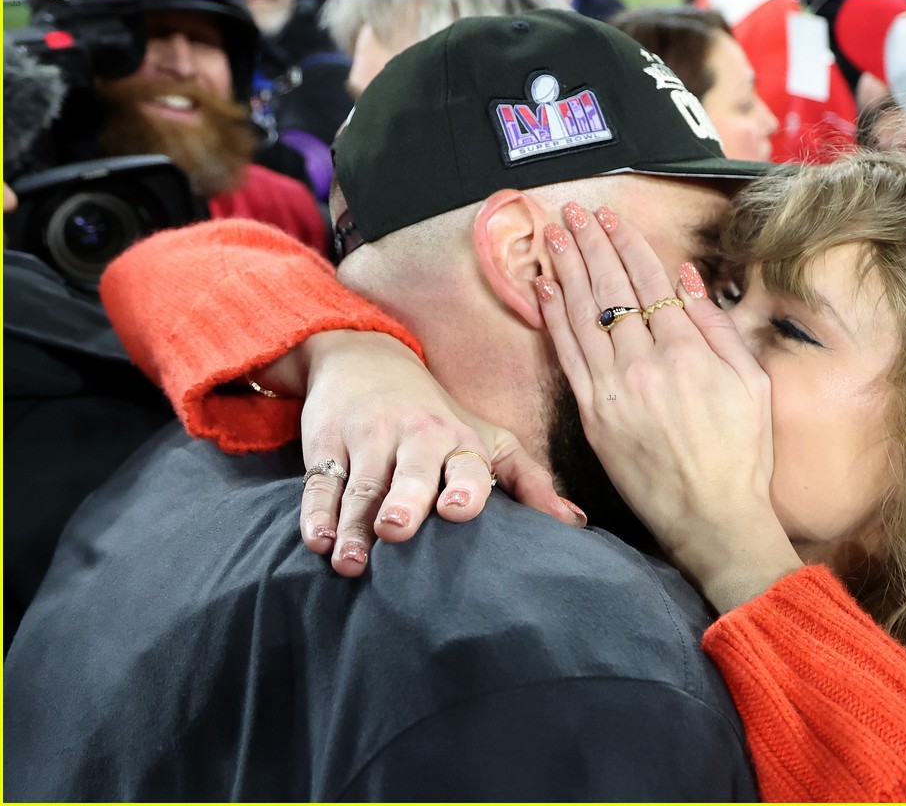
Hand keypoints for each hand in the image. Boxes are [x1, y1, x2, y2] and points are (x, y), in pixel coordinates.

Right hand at [262, 330, 583, 576]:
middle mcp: (414, 436)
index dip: (464, 486)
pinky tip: (318, 542)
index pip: (465, 463)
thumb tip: (577, 524)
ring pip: (361, 486)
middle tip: (396, 530)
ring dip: (354, 525)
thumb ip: (529, 481)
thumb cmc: (438, 414)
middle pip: (409, 472)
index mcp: (458, 439)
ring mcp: (367, 439)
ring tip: (351, 561)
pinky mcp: (326, 444)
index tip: (459, 510)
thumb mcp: (488, 438)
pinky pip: (320, 483)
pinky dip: (316, 513)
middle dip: (405, 499)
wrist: (365, 356)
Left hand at [536, 204, 801, 611]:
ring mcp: (614, 389)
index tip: (611, 218)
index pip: (649, 281)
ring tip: (553, 236)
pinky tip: (544, 289)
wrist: (711, 517)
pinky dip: (553, 318)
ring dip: (566, 271)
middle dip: (590, 245)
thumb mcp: (750, 383)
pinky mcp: (593, 415)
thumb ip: (717, 326)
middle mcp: (646, 364)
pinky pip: (567, 355)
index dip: (627, 244)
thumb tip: (687, 278)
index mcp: (689, 352)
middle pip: (611, 290)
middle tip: (573, 212)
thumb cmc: (741, 454)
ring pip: (583, 316)